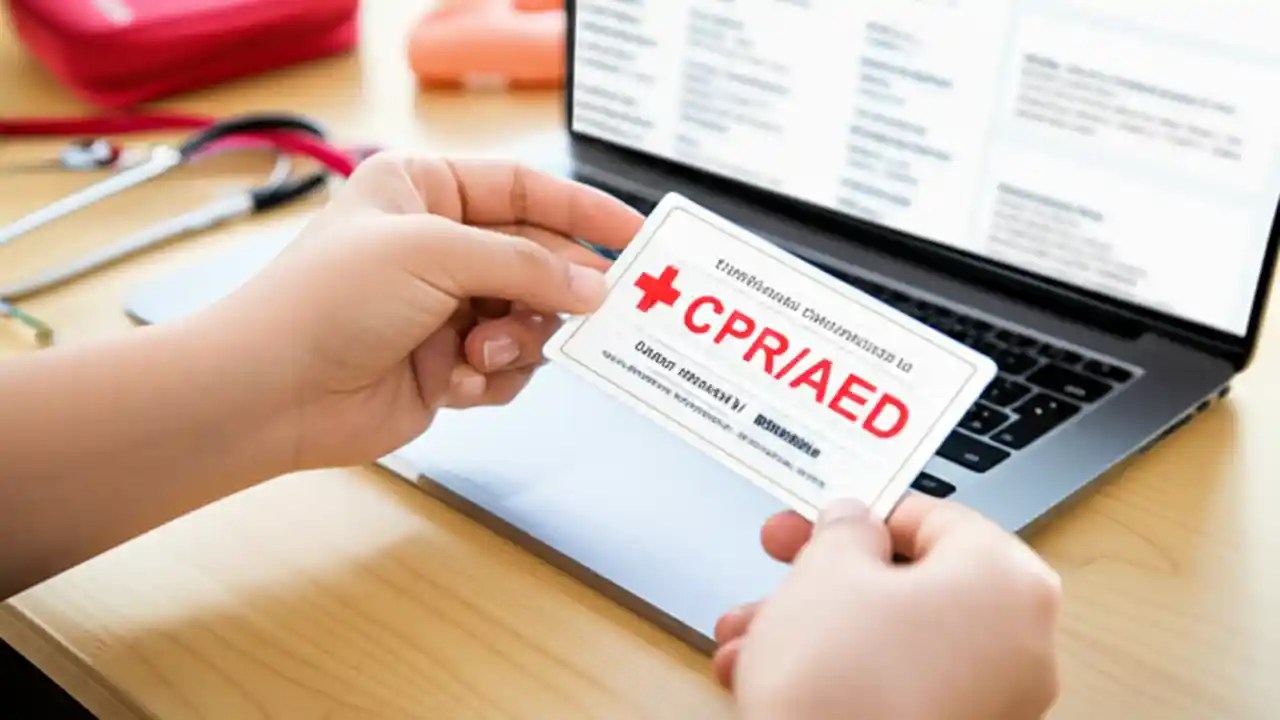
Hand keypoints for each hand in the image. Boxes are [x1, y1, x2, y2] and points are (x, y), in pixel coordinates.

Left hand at [205, 154, 642, 469]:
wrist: (273, 393)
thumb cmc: (332, 300)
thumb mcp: (434, 254)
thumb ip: (524, 265)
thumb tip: (594, 284)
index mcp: (426, 191)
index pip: (525, 190)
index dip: (582, 209)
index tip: (635, 233)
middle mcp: (440, 245)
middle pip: (537, 260)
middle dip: (552, 291)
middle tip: (591, 312)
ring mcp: (446, 307)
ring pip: (530, 320)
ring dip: (514, 341)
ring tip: (474, 352)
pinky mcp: (448, 364)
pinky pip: (508, 368)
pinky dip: (490, 376)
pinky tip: (453, 381)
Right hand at [714, 497, 1061, 719]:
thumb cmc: (842, 686)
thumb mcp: (826, 572)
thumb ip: (845, 531)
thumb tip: (854, 525)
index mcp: (1006, 579)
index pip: (933, 517)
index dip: (859, 514)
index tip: (814, 520)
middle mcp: (1020, 642)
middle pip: (910, 584)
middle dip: (825, 580)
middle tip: (779, 571)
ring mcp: (996, 699)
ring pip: (895, 638)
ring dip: (818, 629)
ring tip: (753, 639)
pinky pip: (898, 684)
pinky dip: (844, 673)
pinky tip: (773, 677)